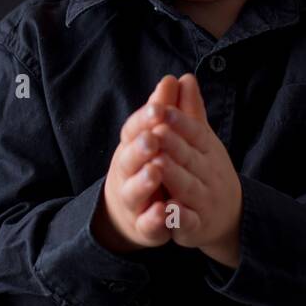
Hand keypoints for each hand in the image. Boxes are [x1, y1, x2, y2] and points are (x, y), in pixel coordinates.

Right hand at [93, 75, 180, 251]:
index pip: (134, 129)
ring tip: (156, 170)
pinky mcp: (143, 226)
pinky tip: (164, 211)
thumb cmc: (147, 165)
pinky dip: (154, 219)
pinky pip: (147, 224)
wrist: (134, 214)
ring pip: (134, 190)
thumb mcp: (158, 137)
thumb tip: (178, 78)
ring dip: (144, 181)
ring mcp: (133, 200)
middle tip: (153, 138)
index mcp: (132, 147)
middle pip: (129, 158)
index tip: (158, 107)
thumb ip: (169, 110)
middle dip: (141, 147)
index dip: (145, 118)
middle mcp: (127, 172)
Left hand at [149, 74, 242, 267]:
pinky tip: (166, 210)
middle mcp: (209, 174)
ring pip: (188, 187)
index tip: (159, 108)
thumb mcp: (202, 141)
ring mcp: (204, 201)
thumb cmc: (208, 170)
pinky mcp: (196, 226)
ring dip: (173, 175)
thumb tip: (185, 77)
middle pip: (189, 157)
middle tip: (154, 132)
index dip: (177, 120)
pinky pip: (188, 221)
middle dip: (172, 144)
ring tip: (157, 163)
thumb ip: (191, 112)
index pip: (193, 132)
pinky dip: (178, 217)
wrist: (231, 217)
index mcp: (207, 150)